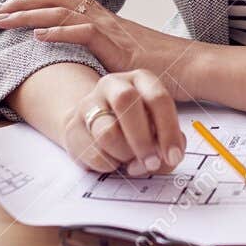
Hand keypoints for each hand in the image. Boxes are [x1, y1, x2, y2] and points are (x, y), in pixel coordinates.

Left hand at [0, 0, 195, 92]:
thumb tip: (86, 57)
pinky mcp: (119, 47)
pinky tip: (38, 36)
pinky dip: (58, 32)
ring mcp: (112, 30)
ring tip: (4, 19)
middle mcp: (106, 17)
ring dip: (29, 13)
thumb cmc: (165, 68)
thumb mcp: (127, 56)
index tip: (12, 1)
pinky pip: (85, 33)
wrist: (195, 68)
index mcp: (106, 18)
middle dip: (22, 0)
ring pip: (64, 10)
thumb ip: (106, 52)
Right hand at [58, 70, 186, 176]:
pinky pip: (94, 154)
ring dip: (124, 155)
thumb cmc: (135, 127)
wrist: (93, 125)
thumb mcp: (157, 128)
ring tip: (129, 160)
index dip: (168, 130)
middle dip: (143, 140)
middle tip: (151, 163)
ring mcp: (89, 104)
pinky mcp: (72, 127)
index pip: (157, 98)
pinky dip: (109, 165)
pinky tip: (113, 161)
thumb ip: (167, 142)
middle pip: (126, 103)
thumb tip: (162, 159)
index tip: (173, 156)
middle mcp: (114, 84)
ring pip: (107, 132)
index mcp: (141, 80)